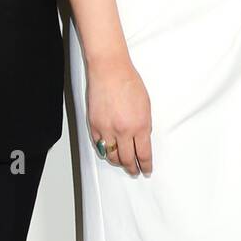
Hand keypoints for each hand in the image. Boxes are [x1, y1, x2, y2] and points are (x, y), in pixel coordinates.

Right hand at [86, 54, 151, 175]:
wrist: (109, 70)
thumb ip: (144, 125)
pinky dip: (105, 150)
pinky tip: (109, 151)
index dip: (145, 166)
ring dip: (118, 162)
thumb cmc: (128, 82)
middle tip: (135, 171)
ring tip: (122, 162)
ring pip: (112, 156)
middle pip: (127, 160)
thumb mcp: (146, 105)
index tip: (146, 170)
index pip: (144, 154)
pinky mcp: (94, 126)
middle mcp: (123, 130)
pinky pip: (99, 146)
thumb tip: (142, 139)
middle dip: (132, 168)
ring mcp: (107, 129)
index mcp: (140, 125)